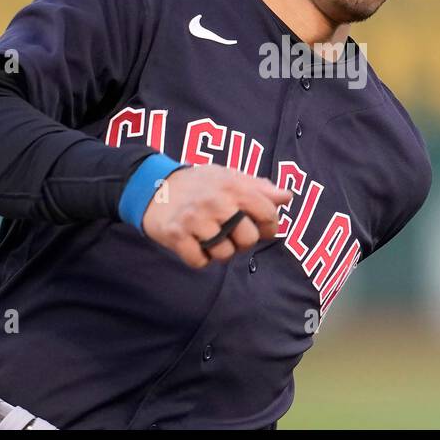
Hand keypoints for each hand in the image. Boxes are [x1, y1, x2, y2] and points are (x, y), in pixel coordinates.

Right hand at [141, 164, 292, 268]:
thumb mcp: (229, 176)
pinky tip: (195, 243)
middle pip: (248, 239)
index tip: (261, 228)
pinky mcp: (176, 236)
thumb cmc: (199, 183)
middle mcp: (216, 202)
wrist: (153, 185)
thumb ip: (259, 187)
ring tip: (210, 236)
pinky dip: (199, 258)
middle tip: (229, 232)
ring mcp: (195, 220)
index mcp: (233, 186)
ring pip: (225, 254)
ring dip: (220, 251)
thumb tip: (287, 197)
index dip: (269, 226)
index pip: (268, 215)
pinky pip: (200, 262)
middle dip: (242, 241)